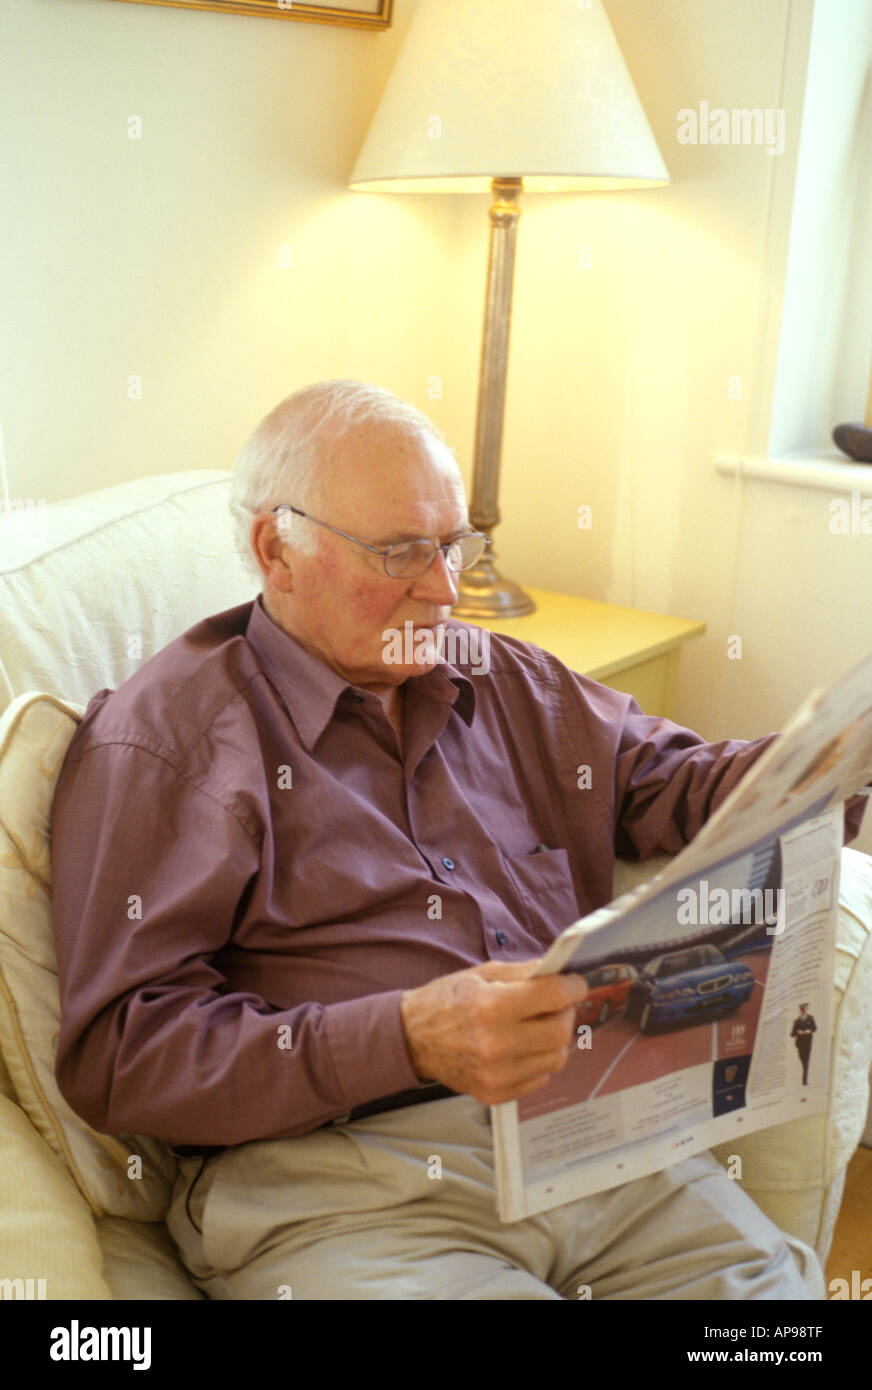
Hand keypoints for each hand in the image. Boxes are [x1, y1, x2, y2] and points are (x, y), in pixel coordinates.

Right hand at [400, 959, 588, 1104]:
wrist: (411, 1039)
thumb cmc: (447, 1000)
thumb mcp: (482, 974)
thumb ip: (523, 973)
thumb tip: (560, 972)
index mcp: (492, 1007)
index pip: (554, 996)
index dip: (573, 987)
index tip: (575, 984)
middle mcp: (496, 1044)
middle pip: (561, 1032)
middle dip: (565, 1014)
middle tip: (555, 1006)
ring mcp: (496, 1074)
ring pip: (555, 1059)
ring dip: (553, 1040)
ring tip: (536, 1027)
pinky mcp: (495, 1094)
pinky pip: (539, 1079)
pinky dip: (538, 1062)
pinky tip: (522, 1048)